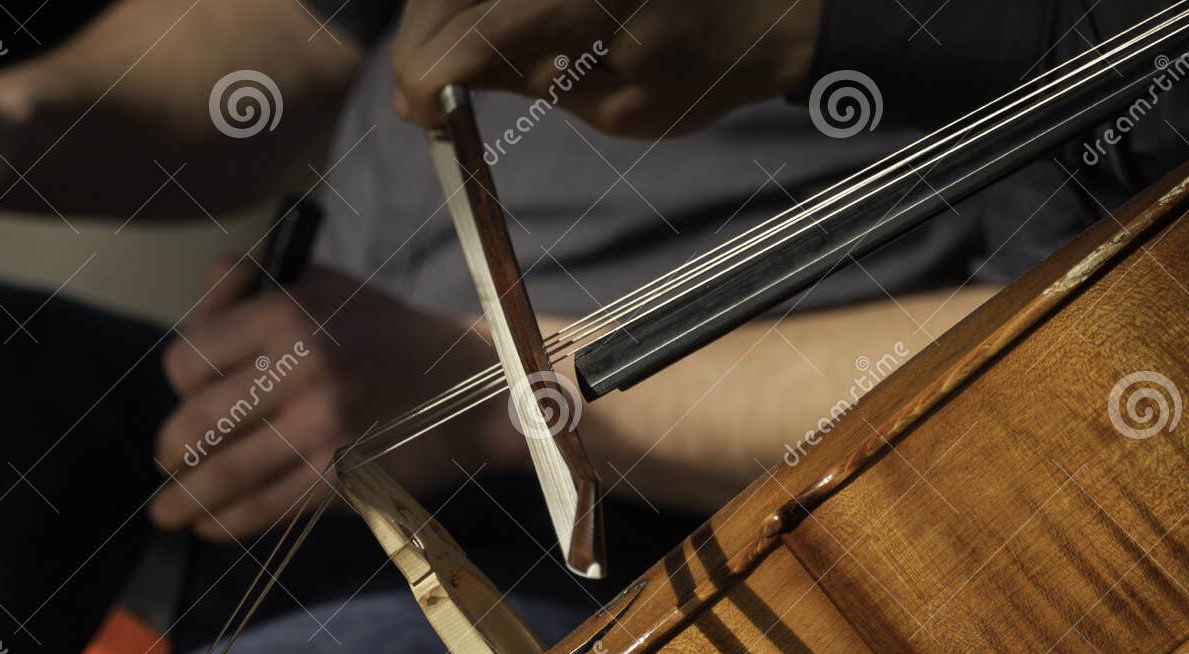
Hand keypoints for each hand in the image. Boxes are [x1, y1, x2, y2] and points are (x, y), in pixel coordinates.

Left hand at [150, 262, 502, 539]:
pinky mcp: (343, 478)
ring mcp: (323, 429)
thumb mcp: (323, 286)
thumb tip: (205, 293)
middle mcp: (301, 370)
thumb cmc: (383, 333)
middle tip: (167, 460)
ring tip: (167, 513)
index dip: (181, 385)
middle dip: (170, 450)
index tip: (189, 398)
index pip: (189, 361)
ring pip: (223, 476)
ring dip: (183, 501)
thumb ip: (254, 290)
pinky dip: (226, 523)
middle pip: (195, 424)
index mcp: (287, 314)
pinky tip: (209, 527)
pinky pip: (265, 508)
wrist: (467, 381)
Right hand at [391, 0, 821, 138]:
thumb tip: (449, 82)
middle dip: (424, 38)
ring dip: (441, 12)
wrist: (772, 7)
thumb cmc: (706, 68)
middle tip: (421, 90)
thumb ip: (534, 83)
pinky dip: (471, 1)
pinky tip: (477, 27)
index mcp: (584, 2)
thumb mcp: (621, 104)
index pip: (478, 32)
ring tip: (449, 60)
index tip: (415, 107)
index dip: (429, 72)